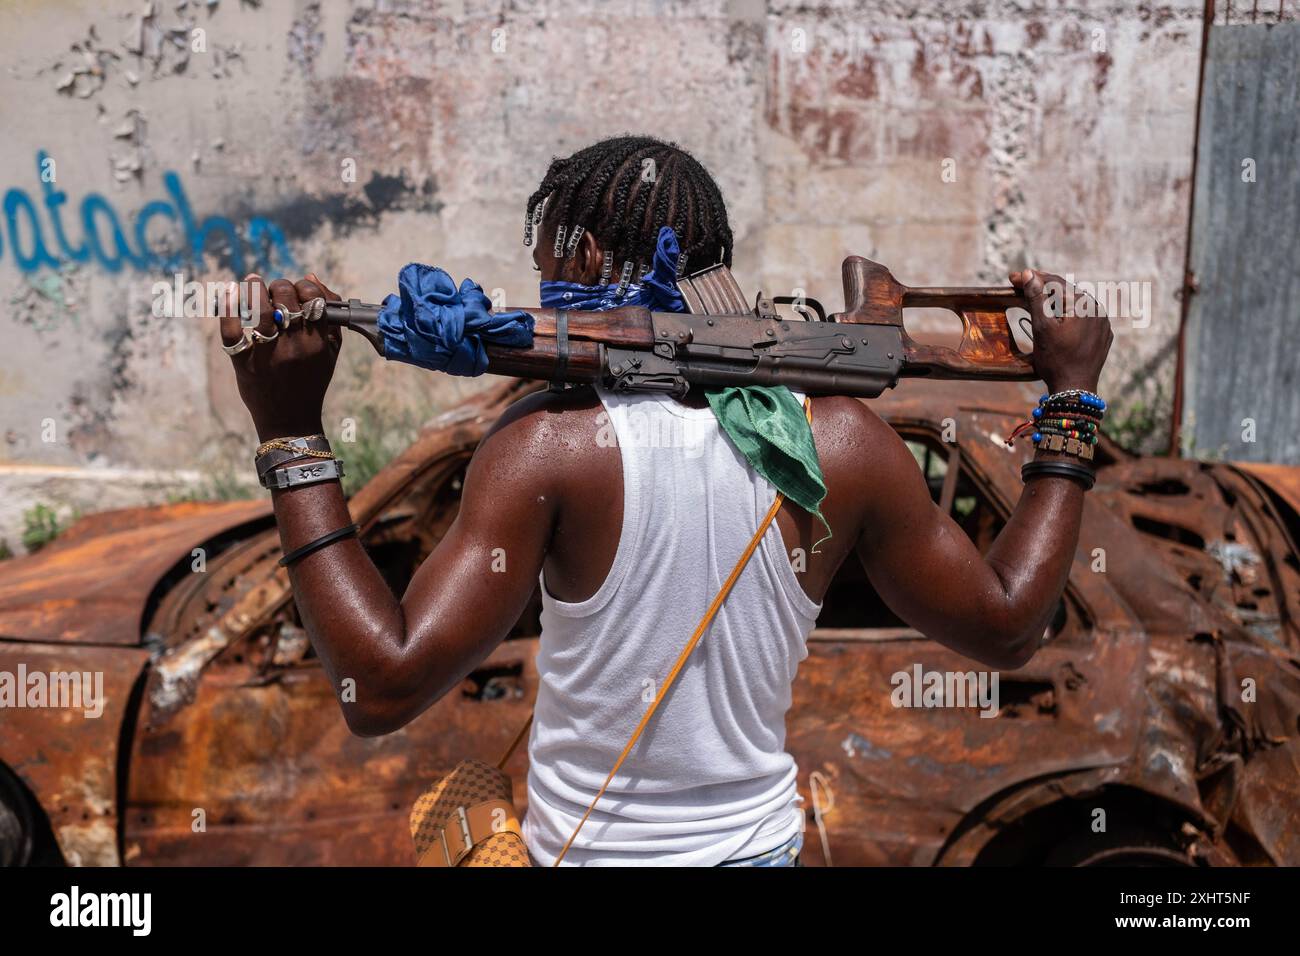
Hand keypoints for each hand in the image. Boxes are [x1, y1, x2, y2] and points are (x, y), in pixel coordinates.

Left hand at [219, 273, 342, 440]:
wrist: (290, 420)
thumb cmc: (311, 380)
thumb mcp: (330, 351)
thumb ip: (328, 317)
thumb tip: (310, 277)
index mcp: (317, 342)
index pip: (312, 297)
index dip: (303, 287)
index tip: (296, 292)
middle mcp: (295, 346)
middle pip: (285, 297)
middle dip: (278, 287)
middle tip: (273, 292)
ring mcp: (268, 355)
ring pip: (260, 309)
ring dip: (254, 288)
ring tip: (251, 282)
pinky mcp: (244, 363)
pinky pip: (232, 331)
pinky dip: (227, 308)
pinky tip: (229, 292)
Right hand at [1010, 269, 1112, 394]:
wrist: (1075, 389)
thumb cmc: (1055, 360)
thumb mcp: (1041, 328)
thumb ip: (1036, 298)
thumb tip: (1029, 274)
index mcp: (1083, 304)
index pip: (1054, 283)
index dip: (1032, 278)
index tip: (1012, 278)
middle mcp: (1098, 309)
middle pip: (1066, 291)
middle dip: (1044, 287)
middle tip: (1021, 284)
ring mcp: (1103, 322)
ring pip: (1076, 304)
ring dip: (1056, 300)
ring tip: (1037, 298)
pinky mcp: (1103, 335)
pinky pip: (1084, 318)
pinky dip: (1069, 314)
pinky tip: (1058, 317)